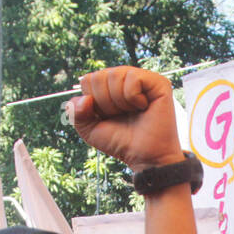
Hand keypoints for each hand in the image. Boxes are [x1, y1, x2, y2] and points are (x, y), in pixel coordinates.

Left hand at [67, 67, 183, 171]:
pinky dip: (133, 97)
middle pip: (98, 76)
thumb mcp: (89, 130)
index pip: (88, 80)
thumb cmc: (121, 142)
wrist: (145, 158)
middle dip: (105, 103)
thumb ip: (75, 113)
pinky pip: (133, 78)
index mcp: (110, 85)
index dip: (93, 102)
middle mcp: (125, 78)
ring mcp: (142, 79)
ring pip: (114, 75)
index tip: (108, 117)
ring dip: (119, 102)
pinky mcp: (158, 83)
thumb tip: (86, 99)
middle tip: (122, 116)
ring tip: (133, 112)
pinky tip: (144, 107)